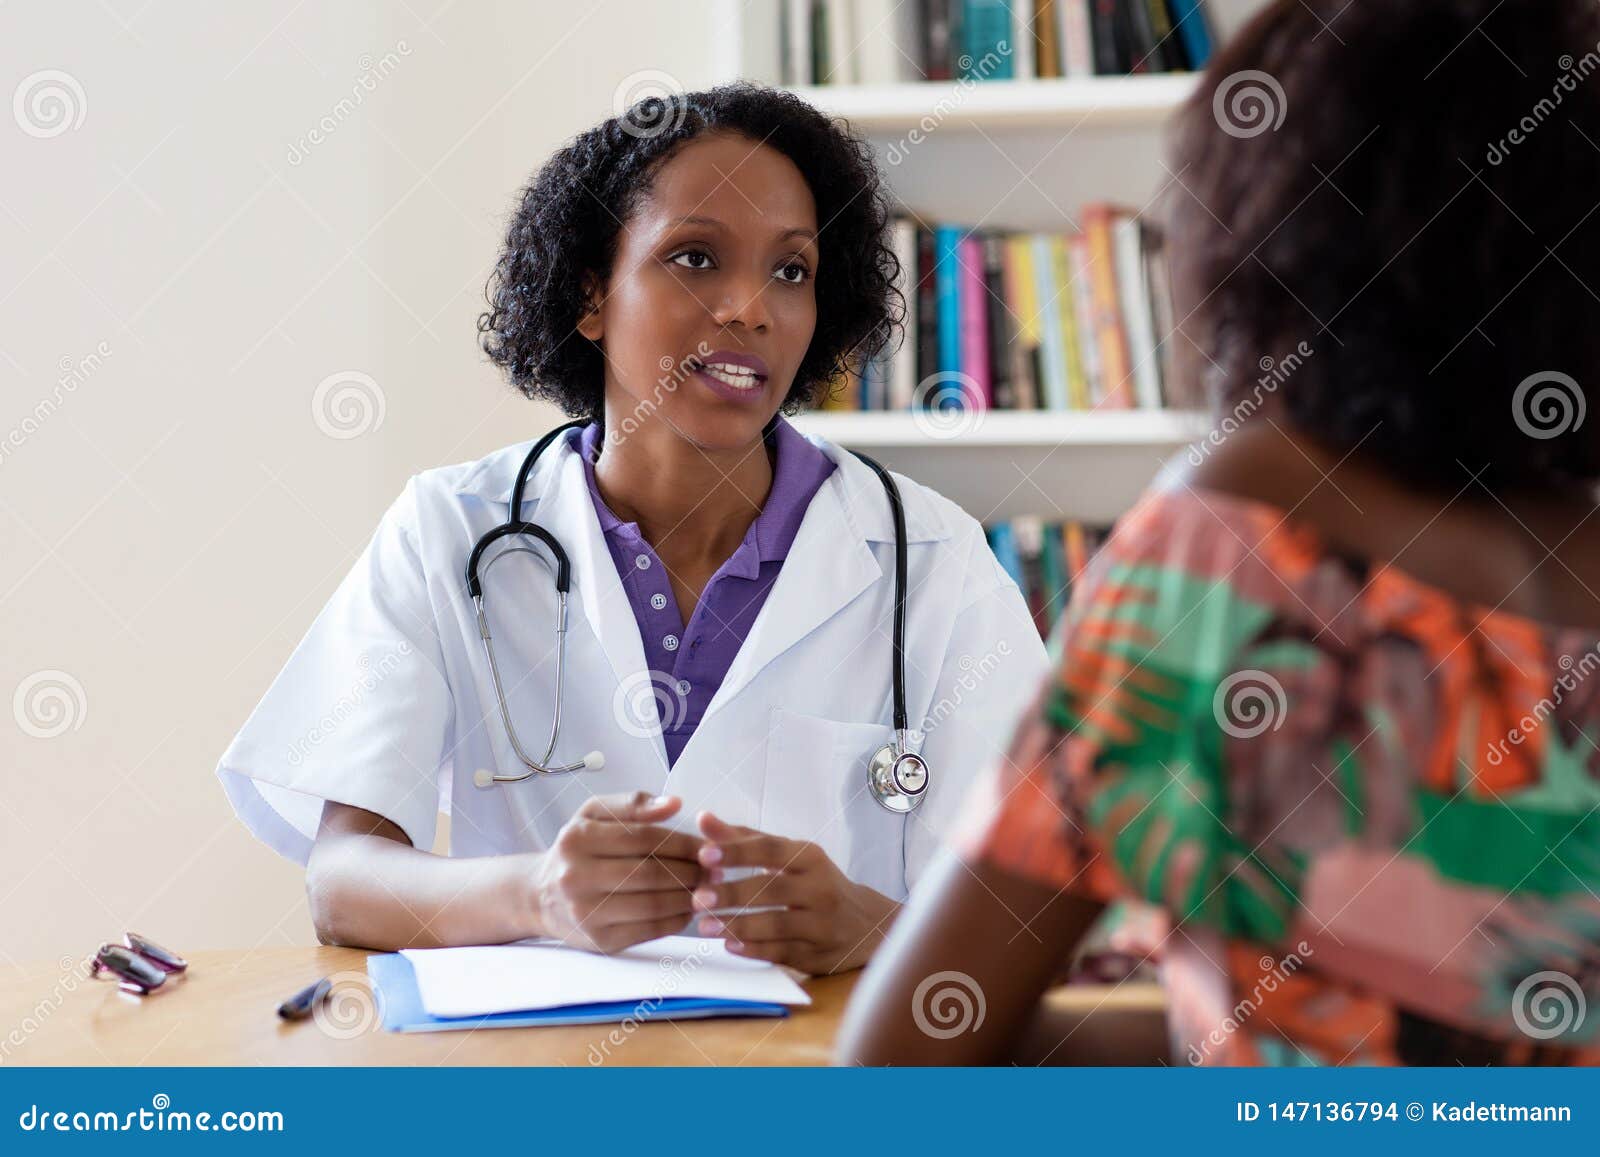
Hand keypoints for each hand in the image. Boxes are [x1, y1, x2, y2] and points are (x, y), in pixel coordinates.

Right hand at [531, 791, 703, 953]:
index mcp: (577, 838)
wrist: (541, 896)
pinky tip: (690, 909)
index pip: (644, 838)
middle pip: (652, 873)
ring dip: (690, 897)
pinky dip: (677, 920)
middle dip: (692, 871)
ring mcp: (586, 913)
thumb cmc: (578, 849)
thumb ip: (633, 804)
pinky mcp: (599, 941)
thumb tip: (675, 804)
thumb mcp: (594, 814)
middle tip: (717, 869)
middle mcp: (576, 876)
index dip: (683, 842)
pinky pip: (650, 930)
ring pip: (654, 904)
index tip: (709, 845)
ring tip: (708, 888)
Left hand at [690, 812, 899, 973]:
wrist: (866, 924)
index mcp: (810, 858)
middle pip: (772, 888)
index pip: (771, 850)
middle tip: (697, 898)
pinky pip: (782, 952)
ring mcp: (820, 924)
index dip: (737, 851)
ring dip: (738, 925)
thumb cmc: (814, 883)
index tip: (704, 853)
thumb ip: (744, 840)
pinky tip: (729, 945)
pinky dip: (754, 950)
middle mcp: (819, 888)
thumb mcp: (789, 856)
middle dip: (732, 893)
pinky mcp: (817, 954)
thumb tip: (703, 819)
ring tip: (704, 926)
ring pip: (777, 924)